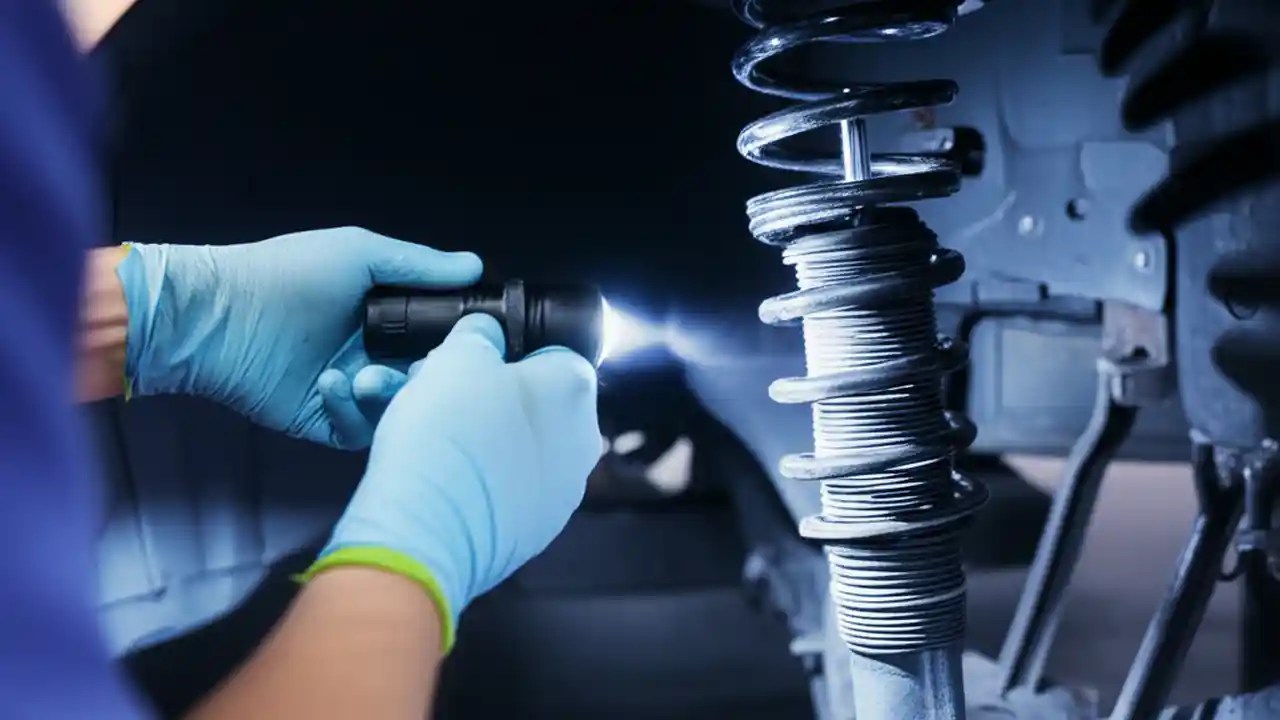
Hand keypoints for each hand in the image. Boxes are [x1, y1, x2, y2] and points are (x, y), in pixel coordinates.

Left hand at [117, 227, 481, 448]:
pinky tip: (330, 383)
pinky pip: (356, 430)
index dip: (458, 345)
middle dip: (428, 378)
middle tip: (421, 369)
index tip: (473, 345)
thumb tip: (474, 267)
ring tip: (365, 376)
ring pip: (396, 410)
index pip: (439, 338)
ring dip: (388, 396)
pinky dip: (350, 409)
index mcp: (387, 318)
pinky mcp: (323, 419)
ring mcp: (349, 389)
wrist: (218, 313)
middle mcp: (373, 354)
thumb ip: (420, 266)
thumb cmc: (284, 274)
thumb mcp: (360, 254)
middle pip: (425, 380)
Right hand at [306, 314, 600, 646]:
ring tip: (423, 430)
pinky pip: (501, 488)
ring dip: (472, 433)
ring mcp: (559, 492)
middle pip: (528, 401)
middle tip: (435, 392)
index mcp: (574, 389)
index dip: (501, 350)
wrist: (425, 530)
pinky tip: (436, 472)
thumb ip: (480, 334)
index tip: (466, 359)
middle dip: (480, 393)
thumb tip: (485, 334)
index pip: (550, 351)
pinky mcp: (530, 529)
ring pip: (511, 445)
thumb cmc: (447, 437)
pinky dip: (472, 477)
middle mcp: (579, 442)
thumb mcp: (457, 355)